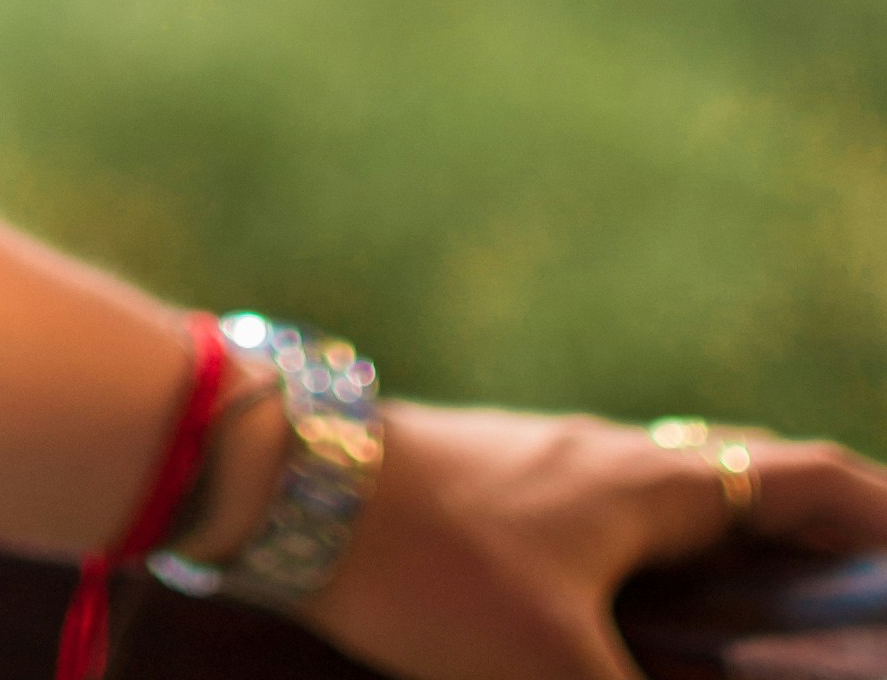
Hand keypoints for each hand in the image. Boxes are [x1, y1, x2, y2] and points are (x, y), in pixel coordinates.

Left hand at [318, 399, 886, 679]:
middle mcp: (609, 456)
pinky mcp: (489, 489)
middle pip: (741, 482)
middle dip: (809, 535)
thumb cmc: (430, 563)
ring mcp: (543, 465)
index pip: (798, 479)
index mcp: (651, 481)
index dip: (870, 512)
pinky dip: (647, 563)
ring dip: (725, 547)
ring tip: (758, 620)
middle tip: (849, 601)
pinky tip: (633, 615)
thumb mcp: (551, 671)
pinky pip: (602, 521)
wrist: (285, 478)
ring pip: (667, 502)